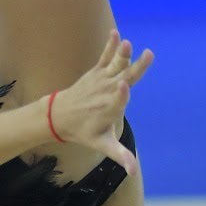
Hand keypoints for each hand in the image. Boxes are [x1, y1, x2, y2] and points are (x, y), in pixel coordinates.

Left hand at [50, 29, 153, 174]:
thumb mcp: (101, 145)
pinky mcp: (96, 72)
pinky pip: (105, 57)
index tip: (125, 86)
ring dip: (122, 53)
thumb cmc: (83, 131)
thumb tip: (133, 171)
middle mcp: (106, 93)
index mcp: (109, 110)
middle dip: (135, 67)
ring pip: (115, 65)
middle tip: (147, 54)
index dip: (121, 95)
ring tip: (127, 42)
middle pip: (124, 78)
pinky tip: (116, 34)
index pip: (117, 101)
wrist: (58, 116)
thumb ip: (118, 155)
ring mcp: (101, 80)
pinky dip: (110, 46)